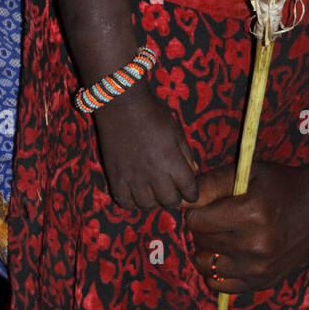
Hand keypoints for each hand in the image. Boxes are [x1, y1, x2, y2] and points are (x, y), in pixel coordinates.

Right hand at [95, 90, 198, 209]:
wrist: (121, 104)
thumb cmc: (152, 114)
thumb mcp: (176, 130)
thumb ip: (186, 153)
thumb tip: (193, 171)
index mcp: (172, 161)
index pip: (188, 189)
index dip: (192, 194)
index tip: (190, 192)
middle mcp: (153, 173)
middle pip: (169, 201)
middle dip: (174, 199)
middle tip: (172, 192)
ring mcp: (133, 177)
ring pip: (147, 205)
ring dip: (153, 202)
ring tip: (153, 193)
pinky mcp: (115, 176)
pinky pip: (123, 201)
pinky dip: (131, 202)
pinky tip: (134, 195)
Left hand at [185, 160, 308, 293]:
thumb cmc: (283, 186)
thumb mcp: (250, 173)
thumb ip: (212, 183)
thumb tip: (180, 200)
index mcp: (252, 213)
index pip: (196, 220)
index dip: (198, 209)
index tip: (210, 204)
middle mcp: (256, 245)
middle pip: (201, 241)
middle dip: (203, 228)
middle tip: (219, 217)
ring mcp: (260, 268)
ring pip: (206, 264)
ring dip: (208, 250)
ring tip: (223, 236)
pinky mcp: (263, 283)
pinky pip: (220, 285)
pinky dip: (217, 271)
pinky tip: (229, 255)